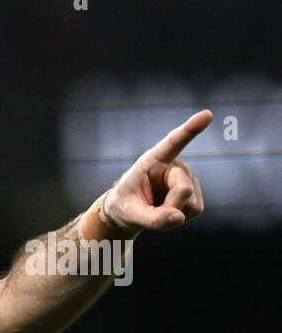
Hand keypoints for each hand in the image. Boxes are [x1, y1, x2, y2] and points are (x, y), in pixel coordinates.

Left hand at [98, 110, 209, 233]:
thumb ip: (152, 218)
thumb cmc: (124, 207)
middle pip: (183, 189)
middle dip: (169, 207)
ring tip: (156, 208)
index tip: (207, 114)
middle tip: (149, 213)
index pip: (173, 143)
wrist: (129, 213)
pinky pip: (195, 210)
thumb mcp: (130, 214)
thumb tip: (179, 218)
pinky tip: (167, 211)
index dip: (190, 129)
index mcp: (153, 160)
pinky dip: (179, 217)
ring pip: (191, 203)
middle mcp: (174, 165)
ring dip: (173, 214)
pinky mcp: (195, 193)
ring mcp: (187, 178)